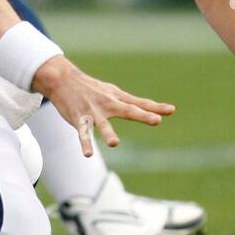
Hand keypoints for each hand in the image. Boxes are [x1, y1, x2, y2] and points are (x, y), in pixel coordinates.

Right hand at [33, 55, 173, 156]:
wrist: (63, 80)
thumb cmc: (92, 88)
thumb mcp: (113, 92)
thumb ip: (132, 102)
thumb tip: (154, 109)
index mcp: (117, 98)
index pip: (140, 103)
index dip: (156, 107)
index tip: (171, 110)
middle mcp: (108, 104)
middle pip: (128, 110)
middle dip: (142, 115)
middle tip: (156, 120)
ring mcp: (93, 112)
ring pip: (102, 124)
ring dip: (108, 133)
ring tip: (115, 143)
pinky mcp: (79, 119)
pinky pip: (83, 133)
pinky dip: (85, 143)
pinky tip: (88, 154)